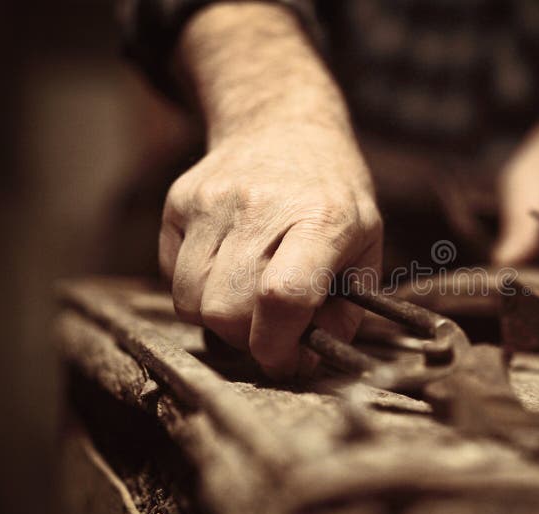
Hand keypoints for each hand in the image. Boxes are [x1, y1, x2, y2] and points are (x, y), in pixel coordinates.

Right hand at [159, 124, 382, 379]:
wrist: (282, 126)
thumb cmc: (332, 195)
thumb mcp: (366, 245)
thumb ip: (346, 309)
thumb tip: (305, 361)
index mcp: (323, 218)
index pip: (284, 296)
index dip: (278, 346)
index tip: (285, 361)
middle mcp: (262, 206)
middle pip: (227, 309)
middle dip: (247, 338)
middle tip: (270, 327)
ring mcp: (213, 201)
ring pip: (191, 301)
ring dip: (218, 317)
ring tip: (248, 296)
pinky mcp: (179, 200)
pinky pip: (172, 276)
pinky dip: (197, 289)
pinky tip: (227, 267)